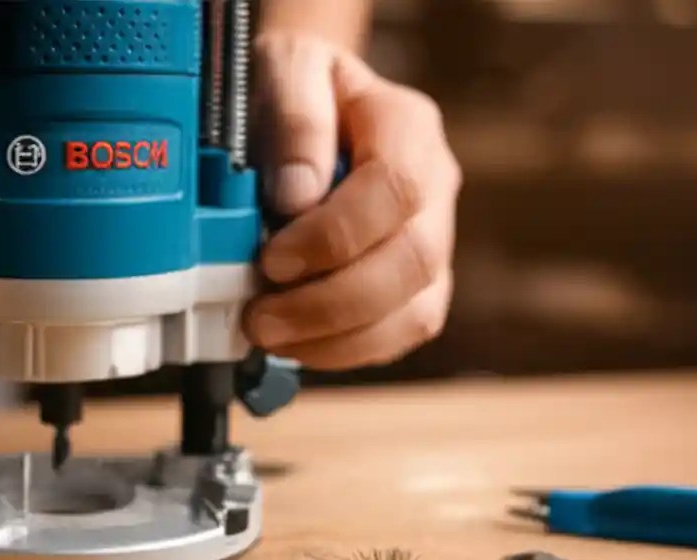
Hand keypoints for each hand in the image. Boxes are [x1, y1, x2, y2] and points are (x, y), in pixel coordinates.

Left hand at [244, 35, 460, 369]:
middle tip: (261, 317)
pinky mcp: (416, 285)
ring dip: (337, 339)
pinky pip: (400, 335)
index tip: (272, 258)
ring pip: (415, 312)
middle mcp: (436, 185)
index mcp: (407, 126)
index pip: (395, 189)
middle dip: (330, 303)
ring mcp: (433, 238)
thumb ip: (293, 119)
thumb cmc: (294, 89)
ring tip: (269, 334)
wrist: (307, 105)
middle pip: (413, 262)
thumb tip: (296, 195)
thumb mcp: (284, 72)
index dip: (334, 236)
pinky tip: (295, 344)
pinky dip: (345, 351)